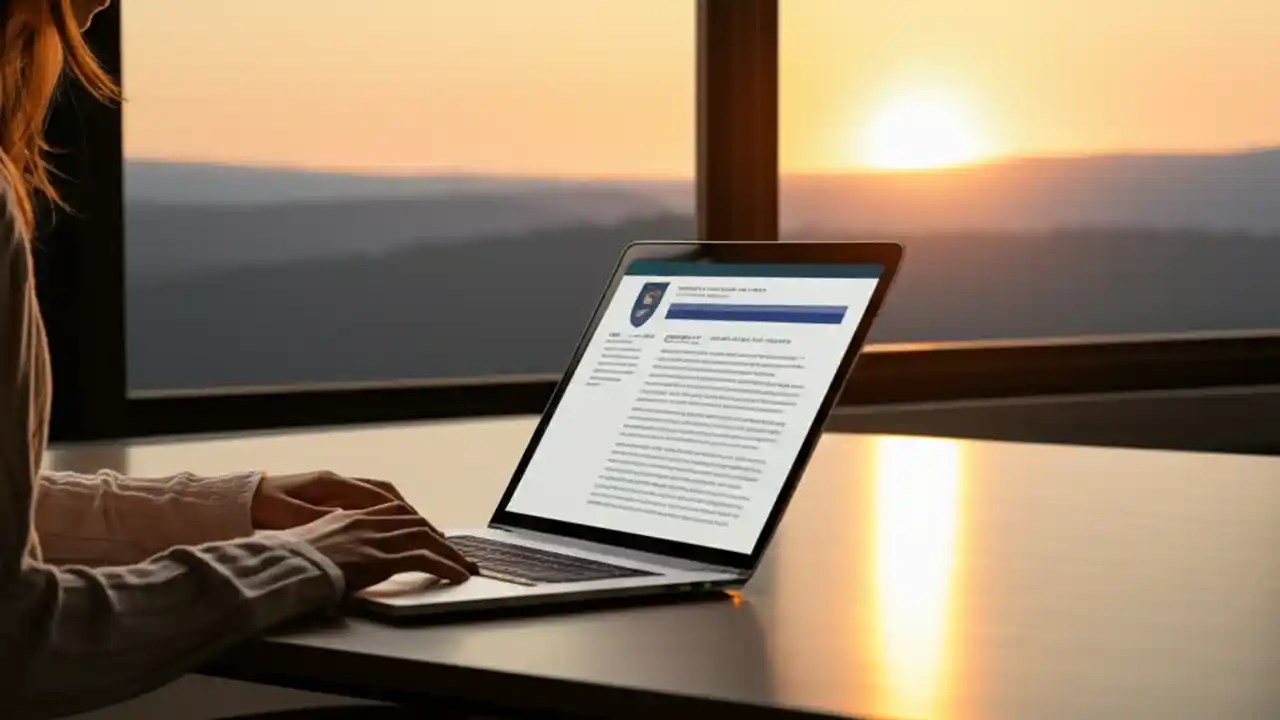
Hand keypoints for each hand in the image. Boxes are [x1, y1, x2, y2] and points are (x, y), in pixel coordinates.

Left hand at [251, 470, 435, 530]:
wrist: (237, 499)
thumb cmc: (260, 509)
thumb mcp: (289, 518)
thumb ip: (320, 523)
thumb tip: (350, 527)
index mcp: (332, 485)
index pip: (381, 498)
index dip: (407, 516)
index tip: (428, 534)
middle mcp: (338, 482)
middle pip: (389, 495)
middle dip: (415, 516)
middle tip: (436, 538)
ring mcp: (335, 488)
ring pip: (381, 498)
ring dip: (403, 515)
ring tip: (423, 535)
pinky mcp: (329, 496)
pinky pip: (368, 503)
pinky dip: (386, 515)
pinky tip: (393, 531)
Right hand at [284, 503, 476, 590]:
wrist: (278, 565)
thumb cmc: (286, 559)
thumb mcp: (312, 542)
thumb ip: (334, 541)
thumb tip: (344, 553)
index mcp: (350, 515)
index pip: (395, 511)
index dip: (416, 522)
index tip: (430, 533)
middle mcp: (366, 521)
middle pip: (414, 521)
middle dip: (438, 536)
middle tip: (454, 552)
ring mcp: (373, 539)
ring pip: (424, 537)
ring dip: (448, 552)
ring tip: (463, 566)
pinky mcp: (378, 558)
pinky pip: (423, 559)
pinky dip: (445, 566)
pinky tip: (456, 576)